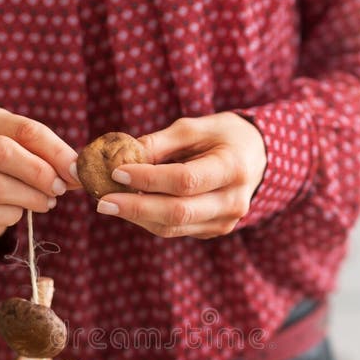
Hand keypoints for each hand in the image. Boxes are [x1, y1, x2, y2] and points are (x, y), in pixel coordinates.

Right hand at [0, 104, 79, 242]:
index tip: (77, 171)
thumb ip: (53, 159)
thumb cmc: (11, 168)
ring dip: (30, 197)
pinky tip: (20, 212)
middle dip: (38, 172)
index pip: (24, 129)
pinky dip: (12, 215)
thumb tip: (80, 172)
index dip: (56, 152)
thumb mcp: (29, 153)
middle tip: (60, 188)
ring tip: (47, 202)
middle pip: (1, 151)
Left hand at [94, 112, 265, 238]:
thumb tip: (120, 157)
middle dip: (135, 208)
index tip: (116, 171)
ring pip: (172, 227)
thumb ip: (159, 143)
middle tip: (102, 201)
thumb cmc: (223, 136)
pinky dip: (148, 219)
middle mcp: (233, 201)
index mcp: (233, 168)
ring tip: (109, 202)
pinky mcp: (213, 231)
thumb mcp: (194, 128)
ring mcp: (224, 222)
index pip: (184, 180)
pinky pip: (174, 230)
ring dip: (136, 216)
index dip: (148, 178)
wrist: (257, 159)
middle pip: (177, 212)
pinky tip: (130, 206)